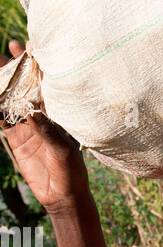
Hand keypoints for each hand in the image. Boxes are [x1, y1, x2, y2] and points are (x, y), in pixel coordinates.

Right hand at [0, 39, 87, 212]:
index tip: (28, 50)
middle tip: (5, 50)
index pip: (47, 86)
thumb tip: (32, 113)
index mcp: (59, 114)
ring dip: (2, 85)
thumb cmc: (72, 172)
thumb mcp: (63, 150)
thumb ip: (48, 131)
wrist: (62, 196)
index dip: (37, 67)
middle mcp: (43, 116)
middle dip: (16, 70)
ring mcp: (28, 127)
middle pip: (26, 88)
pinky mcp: (16, 139)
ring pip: (11, 101)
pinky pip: (2, 120)